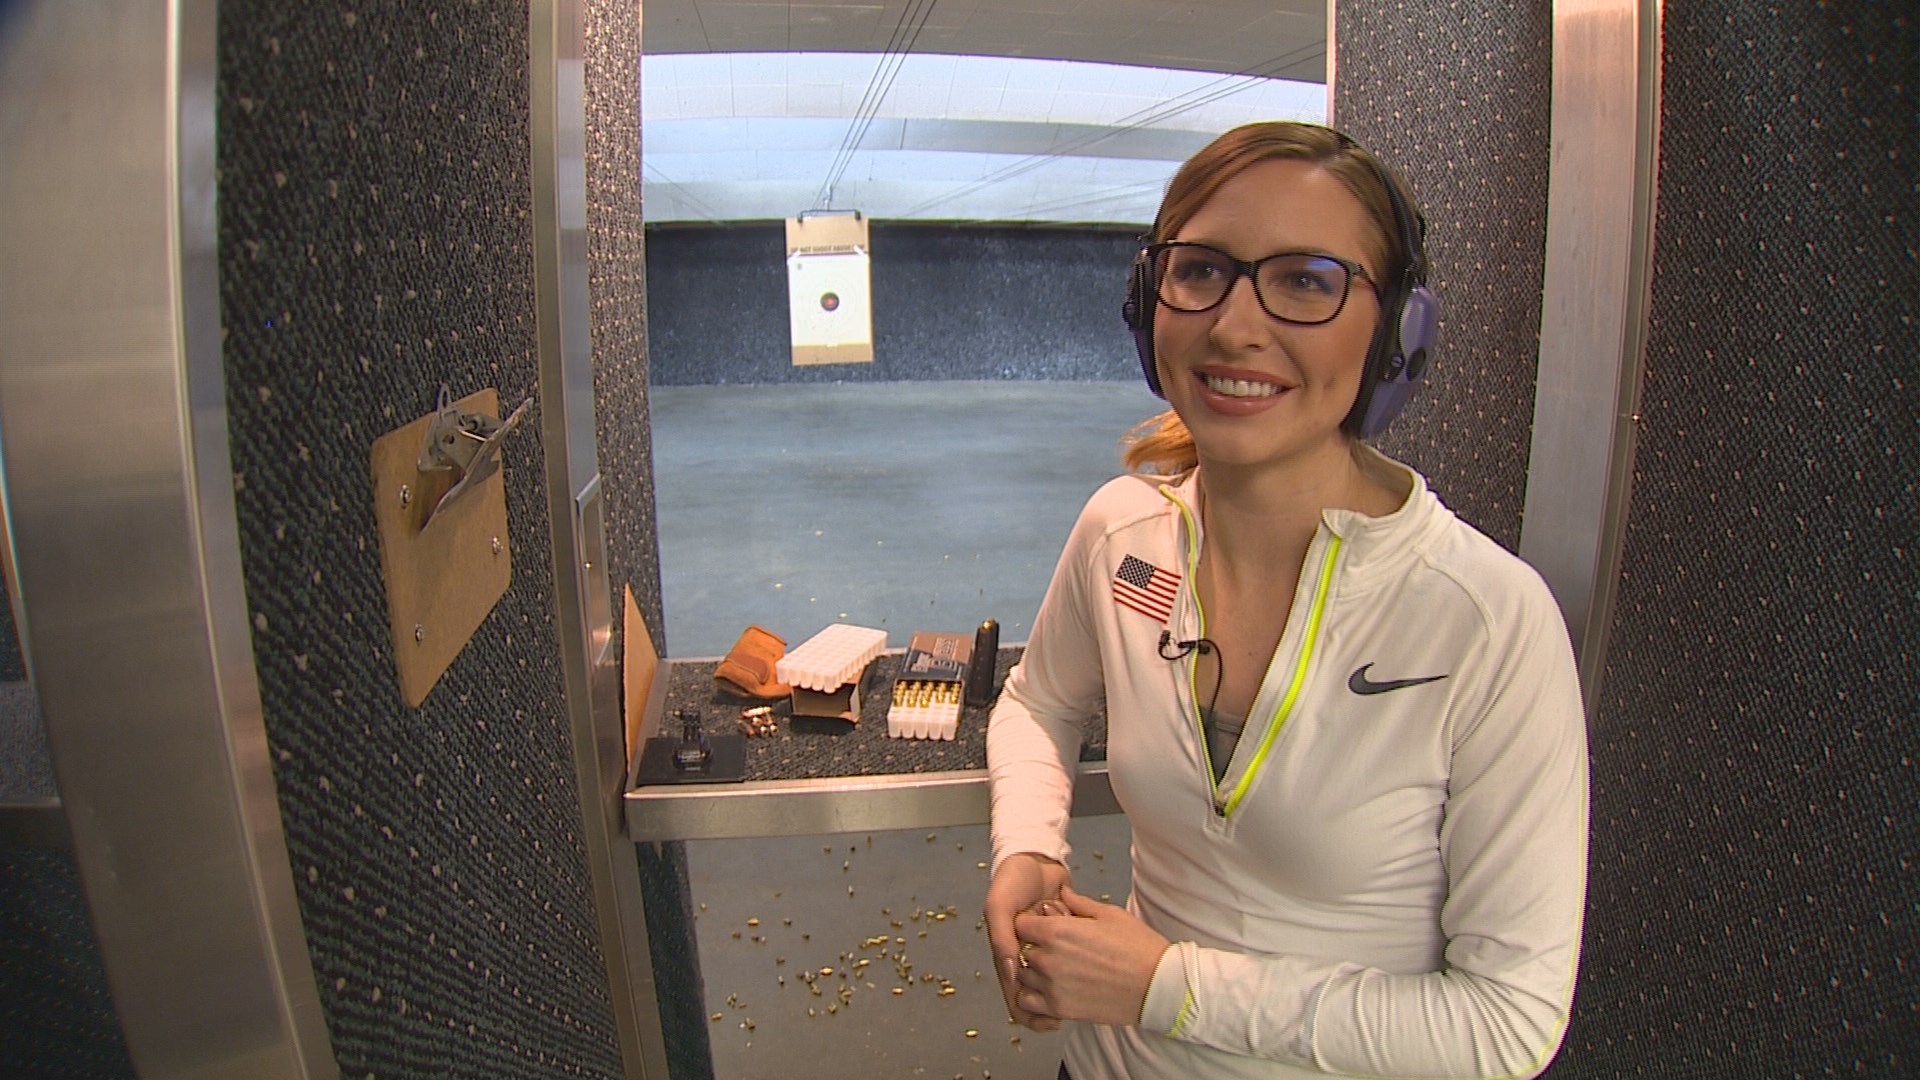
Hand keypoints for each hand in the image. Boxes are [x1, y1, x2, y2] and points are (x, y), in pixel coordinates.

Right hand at [985, 853, 1071, 1029]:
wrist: (1036, 854)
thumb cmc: (1013, 878)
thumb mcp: (1000, 906)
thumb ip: (1001, 938)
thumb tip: (1011, 972)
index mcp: (1006, 952)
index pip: (1017, 994)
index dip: (1030, 1013)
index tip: (1051, 1021)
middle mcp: (1025, 953)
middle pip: (1039, 992)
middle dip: (1055, 996)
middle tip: (1072, 995)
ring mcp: (1045, 946)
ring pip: (1058, 975)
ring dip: (1068, 972)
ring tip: (1081, 969)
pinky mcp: (1064, 935)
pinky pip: (1073, 955)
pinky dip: (1080, 955)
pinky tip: (1088, 953)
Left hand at [1011, 885, 1169, 1027]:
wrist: (1158, 985)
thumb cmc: (1138, 947)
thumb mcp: (1109, 914)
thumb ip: (1078, 903)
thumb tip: (1062, 892)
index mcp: (1057, 931)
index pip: (1020, 924)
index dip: (1031, 924)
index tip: (1044, 927)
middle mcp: (1048, 959)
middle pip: (1021, 950)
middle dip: (1033, 947)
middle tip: (1056, 949)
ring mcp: (1052, 986)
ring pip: (1024, 978)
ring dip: (1034, 973)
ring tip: (1057, 971)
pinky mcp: (1060, 1009)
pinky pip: (1029, 1004)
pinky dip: (1035, 998)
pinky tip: (1053, 991)